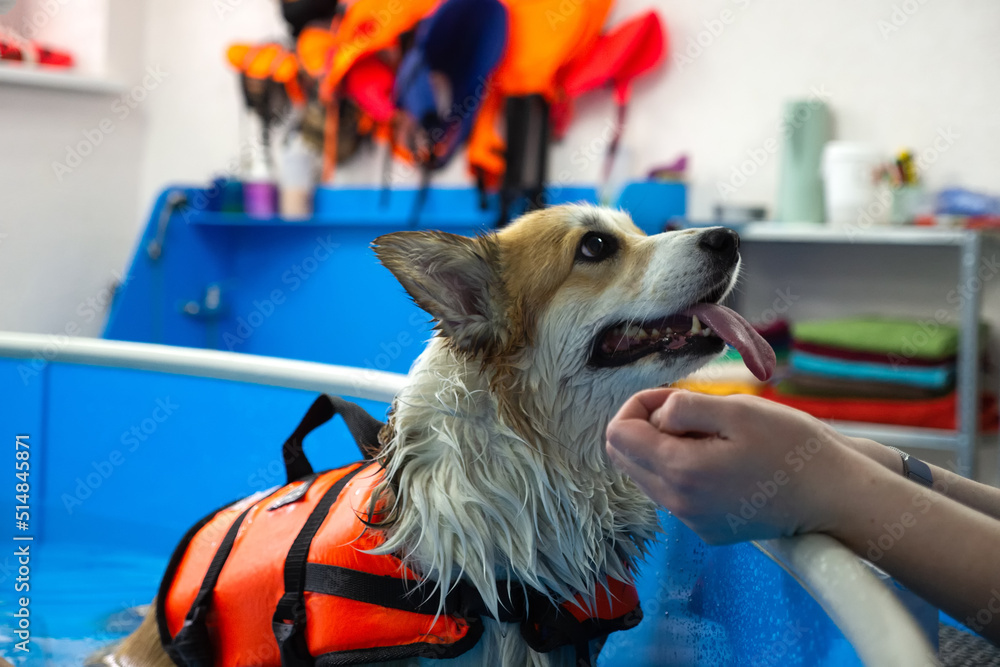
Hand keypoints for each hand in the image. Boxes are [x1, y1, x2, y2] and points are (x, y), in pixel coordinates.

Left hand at [605, 389, 867, 543]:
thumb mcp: (736, 408)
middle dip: (644, 425)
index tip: (673, 396)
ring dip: (663, 446)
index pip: (618, 434)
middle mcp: (677, 503)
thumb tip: (656, 416)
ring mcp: (691, 521)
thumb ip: (682, 406)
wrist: (834, 496)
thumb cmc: (791, 446)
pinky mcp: (707, 529)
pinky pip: (672, 493)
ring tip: (709, 433)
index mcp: (680, 470)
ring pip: (646, 475)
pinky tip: (721, 459)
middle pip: (624, 456)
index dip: (638, 405)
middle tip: (687, 410)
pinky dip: (682, 469)